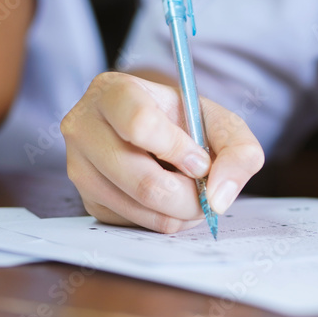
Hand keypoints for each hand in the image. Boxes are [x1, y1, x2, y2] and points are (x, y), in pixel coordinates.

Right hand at [61, 72, 264, 231]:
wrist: (156, 133)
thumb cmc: (185, 122)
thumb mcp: (220, 123)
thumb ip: (238, 151)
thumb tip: (219, 198)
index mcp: (113, 91)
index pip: (140, 125)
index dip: (179, 151)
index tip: (201, 160)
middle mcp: (84, 127)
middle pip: (143, 181)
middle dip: (189, 196)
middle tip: (205, 189)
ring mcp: (79, 167)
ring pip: (140, 208)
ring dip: (180, 211)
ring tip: (189, 190)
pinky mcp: (87, 200)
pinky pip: (134, 224)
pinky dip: (163, 219)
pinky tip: (167, 198)